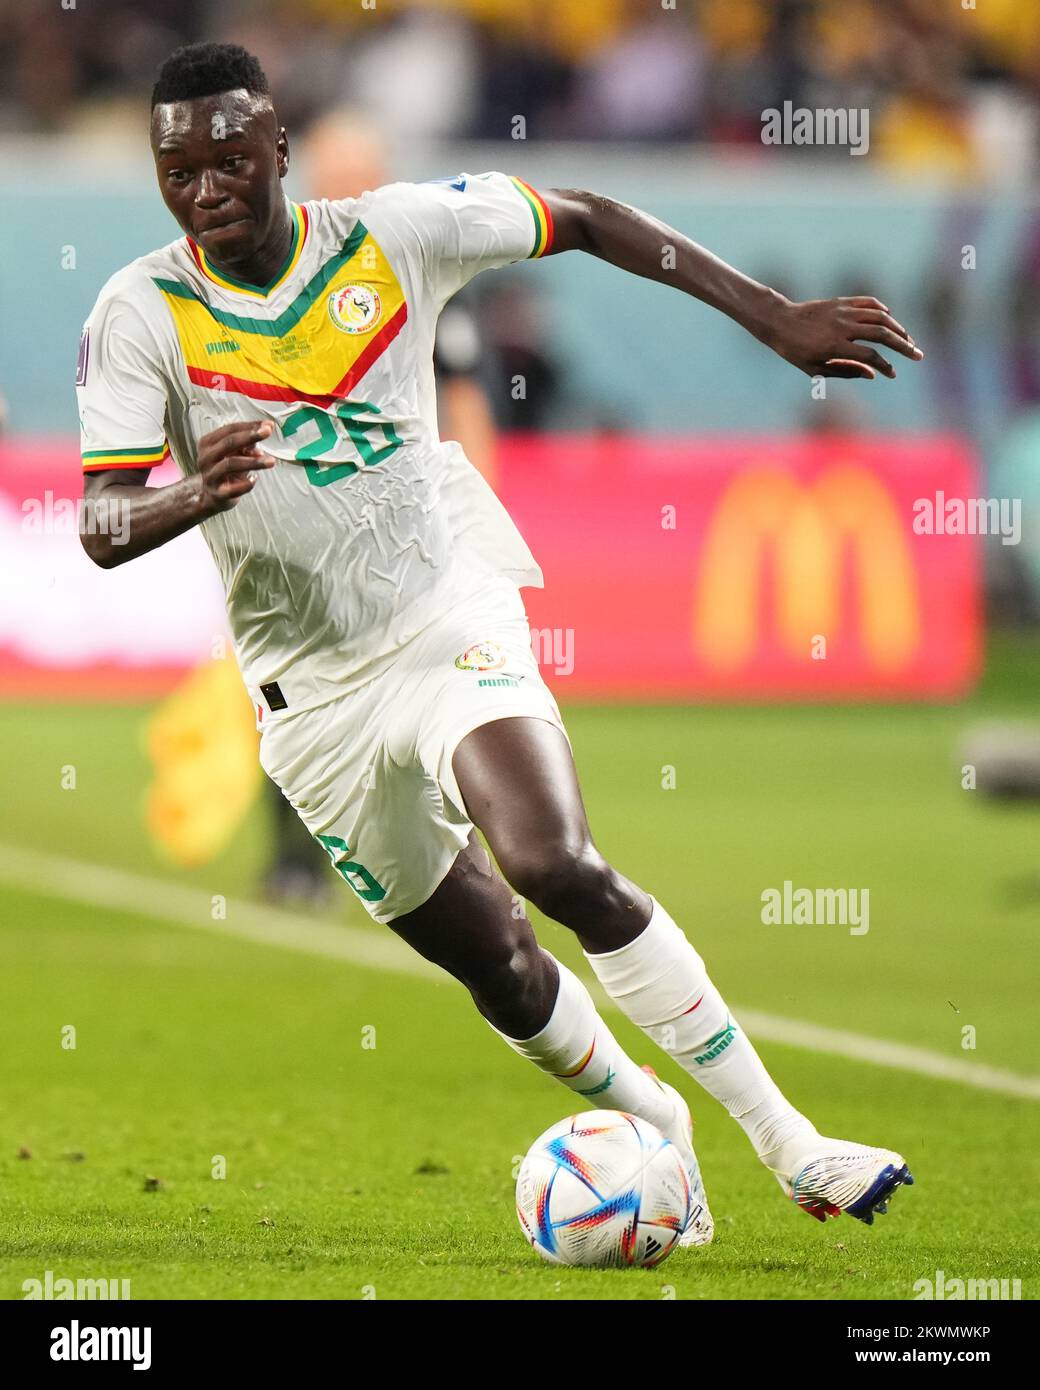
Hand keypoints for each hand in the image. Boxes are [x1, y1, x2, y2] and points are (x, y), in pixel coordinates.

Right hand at [197, 421, 275, 511]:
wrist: (214, 495)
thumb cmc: (227, 469)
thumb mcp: (237, 452)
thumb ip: (250, 442)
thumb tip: (266, 429)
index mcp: (208, 443)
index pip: (229, 429)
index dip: (249, 426)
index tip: (268, 425)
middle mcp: (205, 458)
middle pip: (228, 443)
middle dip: (250, 437)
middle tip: (268, 433)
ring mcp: (210, 476)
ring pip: (230, 464)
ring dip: (253, 462)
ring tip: (271, 461)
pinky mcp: (218, 493)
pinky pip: (233, 489)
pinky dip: (246, 484)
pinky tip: (254, 479)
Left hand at [759, 295, 923, 379]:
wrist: (780, 322)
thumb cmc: (795, 351)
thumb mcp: (815, 369)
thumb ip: (845, 371)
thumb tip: (873, 373)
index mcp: (834, 346)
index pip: (870, 356)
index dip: (884, 367)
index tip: (892, 374)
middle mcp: (842, 327)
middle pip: (882, 334)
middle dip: (904, 346)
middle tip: (918, 355)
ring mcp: (844, 311)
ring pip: (880, 316)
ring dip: (899, 328)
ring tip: (908, 339)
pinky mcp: (842, 301)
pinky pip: (869, 303)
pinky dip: (883, 310)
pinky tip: (890, 319)